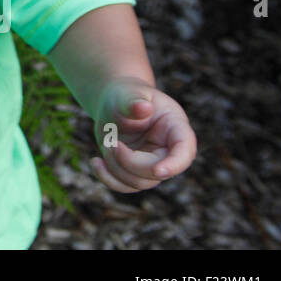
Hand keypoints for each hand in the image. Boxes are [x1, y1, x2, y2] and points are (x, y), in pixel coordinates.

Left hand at [89, 78, 196, 192]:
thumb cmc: (125, 96)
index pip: (184, 150)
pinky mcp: (136, 170)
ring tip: (107, 143)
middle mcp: (168, 150)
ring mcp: (153, 163)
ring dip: (116, 167)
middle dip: (130, 162)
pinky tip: (96, 162)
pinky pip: (126, 186)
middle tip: (112, 143)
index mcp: (175, 128)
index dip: (175, 164)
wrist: (115, 103)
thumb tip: (143, 107)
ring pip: (140, 182)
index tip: (158, 170)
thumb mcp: (128, 94)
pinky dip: (108, 179)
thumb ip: (134, 101)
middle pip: (157, 171)